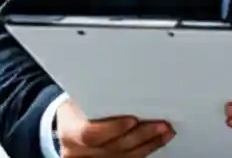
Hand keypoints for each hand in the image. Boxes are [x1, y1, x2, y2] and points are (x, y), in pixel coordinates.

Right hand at [56, 98, 173, 156]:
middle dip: (141, 135)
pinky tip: (156, 141)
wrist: (66, 126)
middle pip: (114, 147)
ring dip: (149, 144)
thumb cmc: (74, 108)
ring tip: (164, 131)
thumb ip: (95, 96)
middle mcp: (78, 151)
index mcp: (70, 131)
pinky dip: (145, 150)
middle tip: (161, 124)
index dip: (114, 128)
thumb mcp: (77, 99)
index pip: (90, 134)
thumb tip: (124, 81)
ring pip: (125, 157)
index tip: (133, 119)